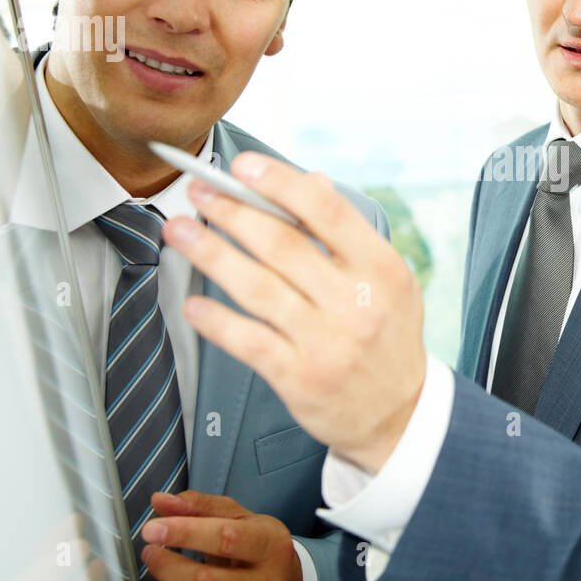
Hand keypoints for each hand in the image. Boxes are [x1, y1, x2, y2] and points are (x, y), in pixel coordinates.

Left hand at [140, 491, 302, 580]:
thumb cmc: (260, 547)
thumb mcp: (240, 518)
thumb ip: (200, 506)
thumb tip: (161, 502)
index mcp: (271, 544)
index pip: (226, 538)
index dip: (185, 533)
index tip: (154, 528)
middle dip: (168, 568)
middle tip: (151, 552)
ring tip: (165, 570)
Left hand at [162, 153, 426, 472]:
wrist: (399, 414)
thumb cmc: (387, 338)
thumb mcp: (387, 279)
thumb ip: (349, 233)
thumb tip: (312, 180)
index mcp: (381, 268)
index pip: (327, 211)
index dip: (281, 183)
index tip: (243, 165)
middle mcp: (356, 302)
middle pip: (282, 244)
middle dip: (232, 211)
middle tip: (199, 192)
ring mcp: (327, 342)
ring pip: (257, 287)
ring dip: (211, 254)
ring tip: (181, 231)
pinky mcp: (300, 378)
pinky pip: (248, 341)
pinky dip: (217, 320)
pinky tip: (194, 303)